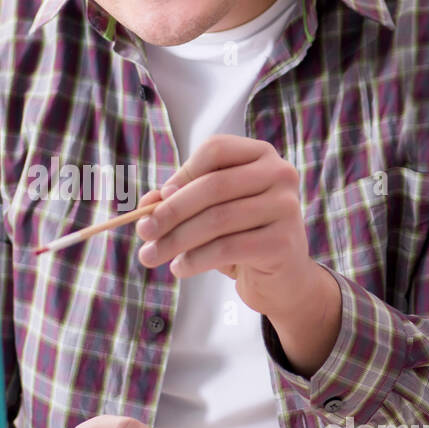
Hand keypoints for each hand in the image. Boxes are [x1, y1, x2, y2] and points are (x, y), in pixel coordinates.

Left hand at [135, 134, 316, 318]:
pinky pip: (227, 248)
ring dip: (176, 240)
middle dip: (170, 212)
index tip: (155, 201)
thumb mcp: (211, 212)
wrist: (282, 277)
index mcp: (261, 155)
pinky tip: (179, 268)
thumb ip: (180, 201)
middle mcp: (279, 174)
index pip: (215, 150)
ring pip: (217, 219)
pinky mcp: (283, 242)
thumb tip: (146, 203)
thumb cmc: (242, 236)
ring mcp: (286, 207)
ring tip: (152, 256)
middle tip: (142, 232)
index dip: (181, 173)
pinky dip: (195, 260)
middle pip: (213, 186)